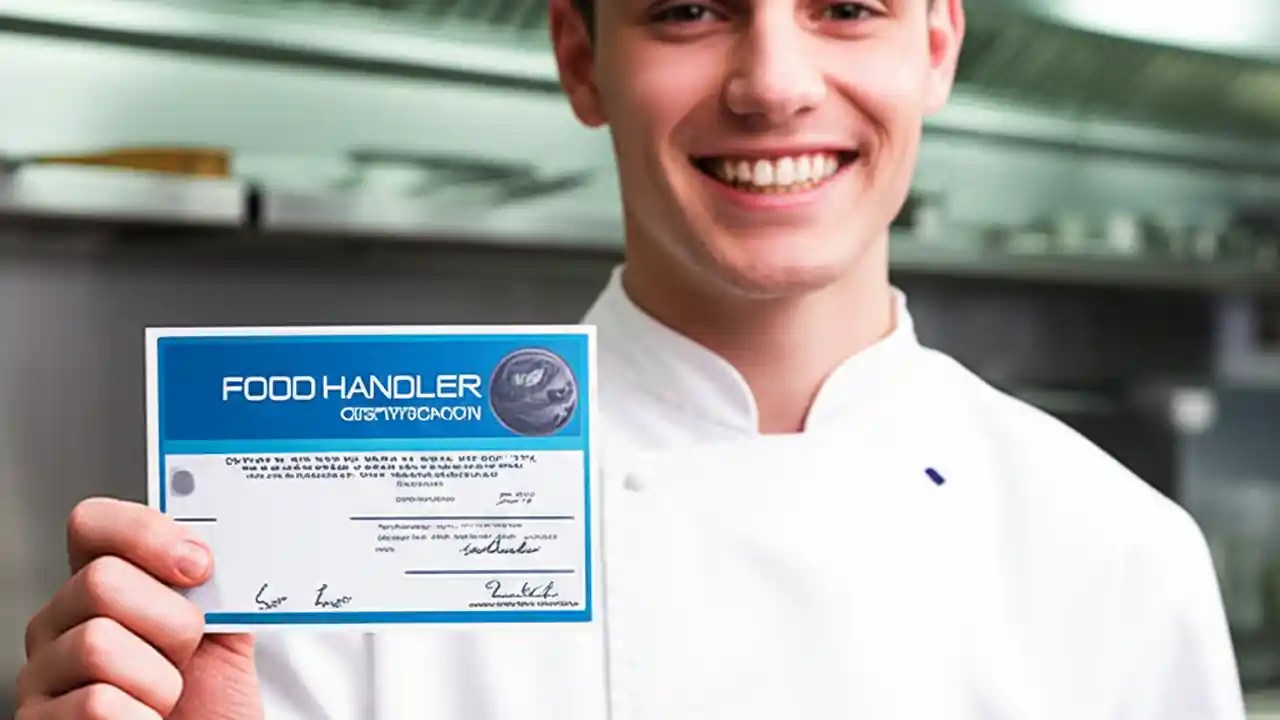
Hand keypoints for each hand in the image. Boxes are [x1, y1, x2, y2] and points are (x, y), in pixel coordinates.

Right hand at [16, 498, 262, 718]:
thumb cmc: (210, 699)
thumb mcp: (224, 630)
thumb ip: (218, 583)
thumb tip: (224, 537)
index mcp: (101, 587)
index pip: (92, 524)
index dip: (147, 535)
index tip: (198, 566)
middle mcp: (59, 624)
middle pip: (101, 581)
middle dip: (171, 622)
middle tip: (186, 656)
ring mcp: (40, 675)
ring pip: (97, 644)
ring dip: (159, 680)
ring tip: (164, 698)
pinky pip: (96, 705)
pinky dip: (142, 718)